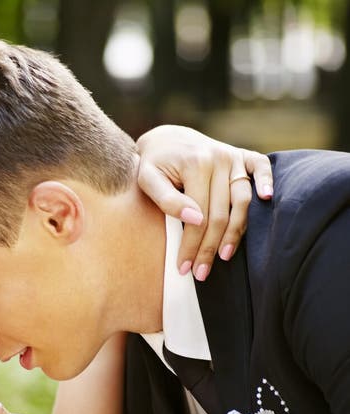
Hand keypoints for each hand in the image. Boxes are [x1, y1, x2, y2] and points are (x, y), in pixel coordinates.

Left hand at [136, 125, 272, 280]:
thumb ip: (167, 200)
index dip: (192, 245)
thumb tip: (195, 219)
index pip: (199, 216)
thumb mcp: (147, 180)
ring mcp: (232, 156)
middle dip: (210, 247)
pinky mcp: (242, 155)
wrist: (165, 139)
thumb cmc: (153, 165)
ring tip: (225, 256)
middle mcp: (218, 158)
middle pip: (221, 213)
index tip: (185, 268)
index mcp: (196, 164)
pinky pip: (260, 165)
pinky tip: (267, 199)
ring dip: (236, 231)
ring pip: (242, 200)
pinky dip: (267, 180)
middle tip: (201, 273)